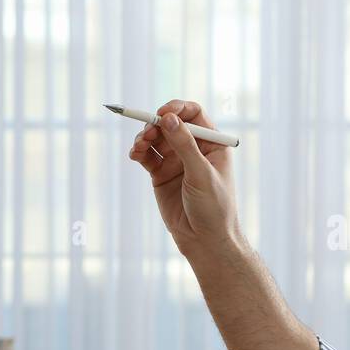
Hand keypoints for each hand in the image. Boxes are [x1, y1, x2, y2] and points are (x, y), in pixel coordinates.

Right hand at [128, 99, 240, 260]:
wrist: (204, 240)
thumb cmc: (214, 208)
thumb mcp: (201, 174)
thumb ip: (185, 146)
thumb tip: (169, 118)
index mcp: (212, 144)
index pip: (193, 114)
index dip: (177, 109)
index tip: (163, 114)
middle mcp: (194, 149)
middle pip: (170, 124)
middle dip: (156, 124)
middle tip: (148, 133)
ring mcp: (176, 161)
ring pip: (156, 139)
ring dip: (144, 137)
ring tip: (139, 146)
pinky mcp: (161, 175)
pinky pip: (147, 156)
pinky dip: (138, 151)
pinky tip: (135, 154)